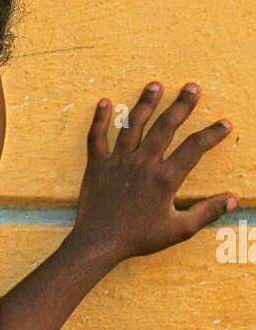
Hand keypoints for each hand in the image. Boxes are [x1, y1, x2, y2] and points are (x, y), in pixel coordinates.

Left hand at [72, 82, 236, 262]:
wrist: (98, 245)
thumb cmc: (138, 239)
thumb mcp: (178, 230)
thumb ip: (206, 212)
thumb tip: (232, 199)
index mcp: (164, 178)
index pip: (194, 148)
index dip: (212, 134)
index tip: (224, 123)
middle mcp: (142, 164)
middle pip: (165, 126)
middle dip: (181, 105)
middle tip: (192, 87)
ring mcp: (118, 162)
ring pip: (132, 125)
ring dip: (145, 103)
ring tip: (155, 85)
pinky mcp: (96, 166)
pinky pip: (96, 137)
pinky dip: (99, 119)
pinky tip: (105, 102)